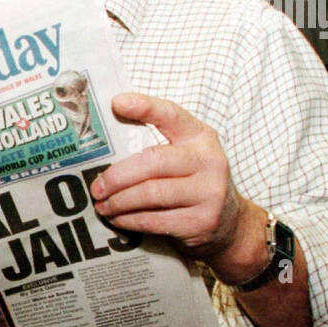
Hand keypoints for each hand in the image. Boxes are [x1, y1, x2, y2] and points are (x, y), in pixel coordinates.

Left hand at [90, 94, 247, 267]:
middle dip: (117, 175)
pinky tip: (117, 218)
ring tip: (101, 205)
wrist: (231, 224)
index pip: (172, 115)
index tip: (116, 103)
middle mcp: (208, 161)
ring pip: (151, 194)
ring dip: (119, 201)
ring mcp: (208, 192)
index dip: (145, 106)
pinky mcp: (201, 221)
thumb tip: (105, 143)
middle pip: (153, 161)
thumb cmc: (194, 182)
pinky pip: (154, 220)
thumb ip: (157, 143)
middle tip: (96, 187)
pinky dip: (129, 220)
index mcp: (201, 136)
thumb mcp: (186, 155)